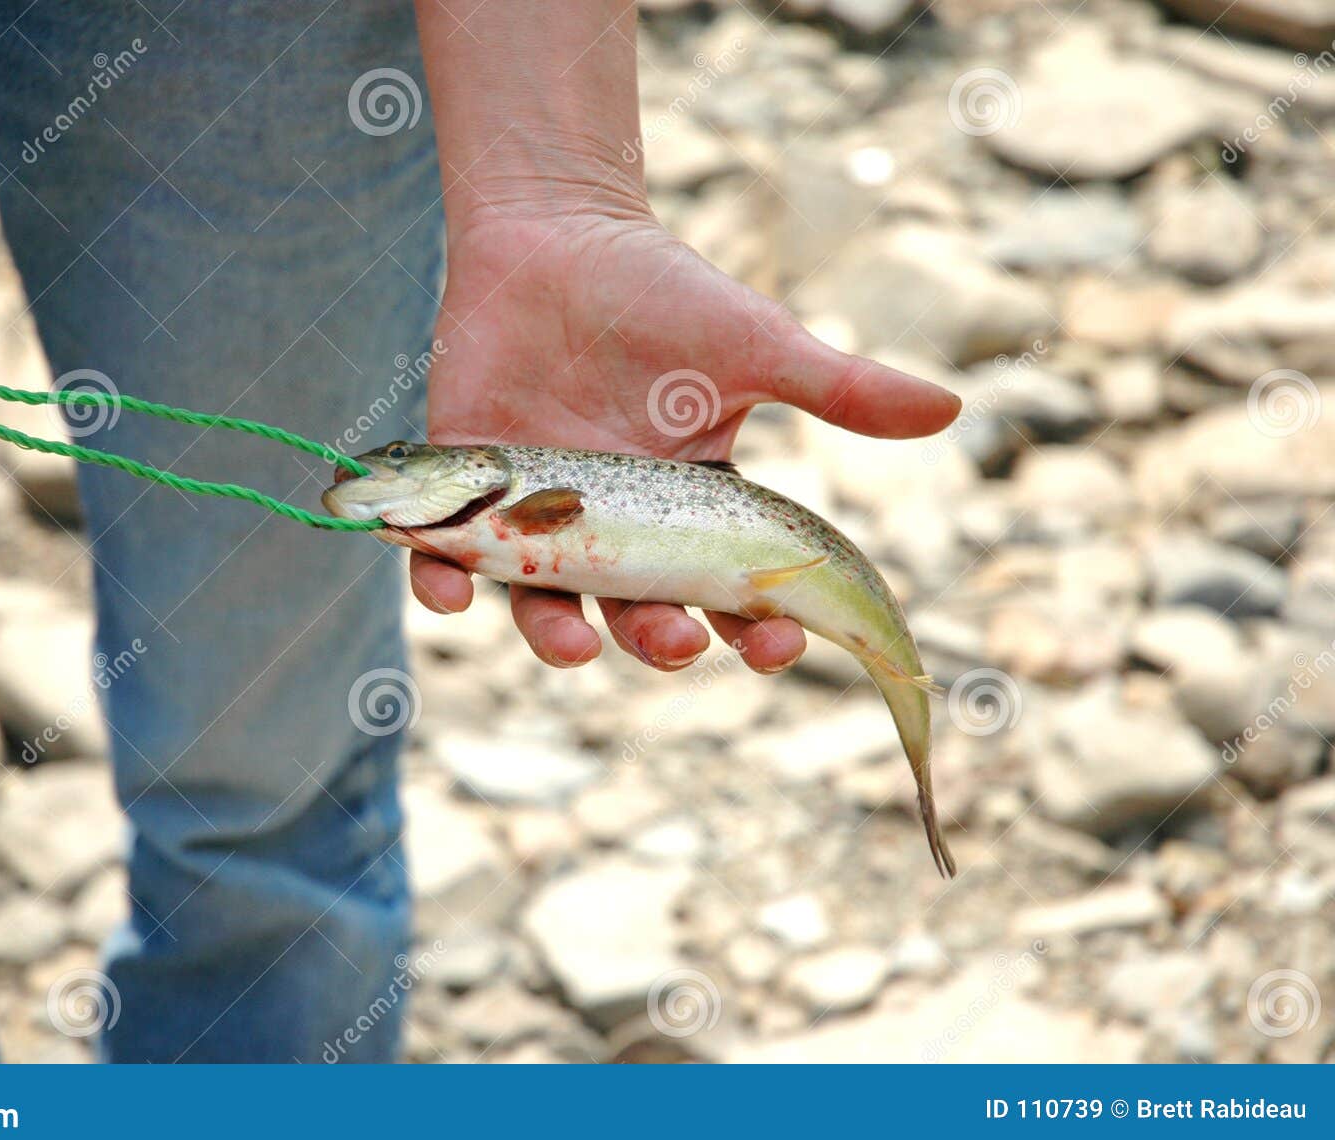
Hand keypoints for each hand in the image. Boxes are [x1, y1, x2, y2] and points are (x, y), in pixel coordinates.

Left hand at [411, 206, 960, 672]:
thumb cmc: (662, 292)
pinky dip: (444, 582)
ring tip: (573, 646)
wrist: (555, 236)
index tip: (770, 643)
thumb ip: (840, 389)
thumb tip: (953, 410)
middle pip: (639, 614)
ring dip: (557, 637)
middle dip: (659, 639)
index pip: (728, 593)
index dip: (753, 631)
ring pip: (546, 606)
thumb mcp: (755, 346)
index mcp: (687, 511)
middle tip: (673, 640)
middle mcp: (613, 530)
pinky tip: (450, 590)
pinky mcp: (464, 493)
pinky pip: (447, 558)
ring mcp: (536, 518)